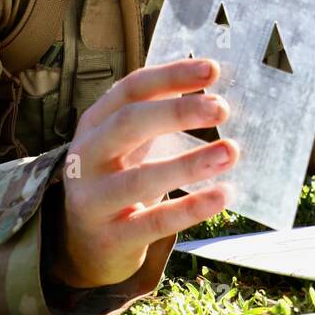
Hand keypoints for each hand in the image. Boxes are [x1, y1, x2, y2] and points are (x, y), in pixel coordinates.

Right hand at [49, 58, 237, 288]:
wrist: (84, 245)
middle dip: (177, 112)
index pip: (131, 89)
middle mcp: (86, 157)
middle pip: (128, 124)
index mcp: (94, 123)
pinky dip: (190, 208)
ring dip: (189, 164)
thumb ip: (159, 112)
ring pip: (140, 179)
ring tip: (230, 151)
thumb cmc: (117, 178)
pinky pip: (154, 222)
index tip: (212, 69)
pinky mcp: (110, 238)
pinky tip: (222, 195)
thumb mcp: (127, 141)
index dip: (171, 76)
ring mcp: (93, 199)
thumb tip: (213, 85)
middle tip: (221, 107)